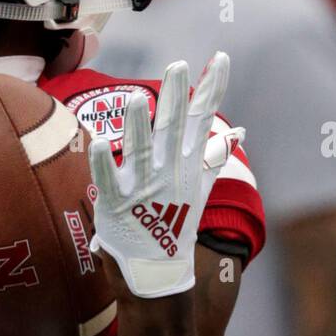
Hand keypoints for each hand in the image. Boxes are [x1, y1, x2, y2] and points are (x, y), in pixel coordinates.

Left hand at [89, 52, 242, 298]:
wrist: (156, 276)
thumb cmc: (172, 228)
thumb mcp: (196, 191)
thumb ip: (212, 159)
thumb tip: (237, 133)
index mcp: (186, 165)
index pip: (201, 120)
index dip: (210, 89)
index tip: (220, 59)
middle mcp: (167, 173)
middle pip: (173, 128)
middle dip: (175, 98)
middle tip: (177, 66)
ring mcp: (141, 189)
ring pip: (140, 150)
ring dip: (139, 126)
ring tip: (139, 99)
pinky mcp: (115, 206)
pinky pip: (107, 181)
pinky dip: (104, 165)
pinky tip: (98, 144)